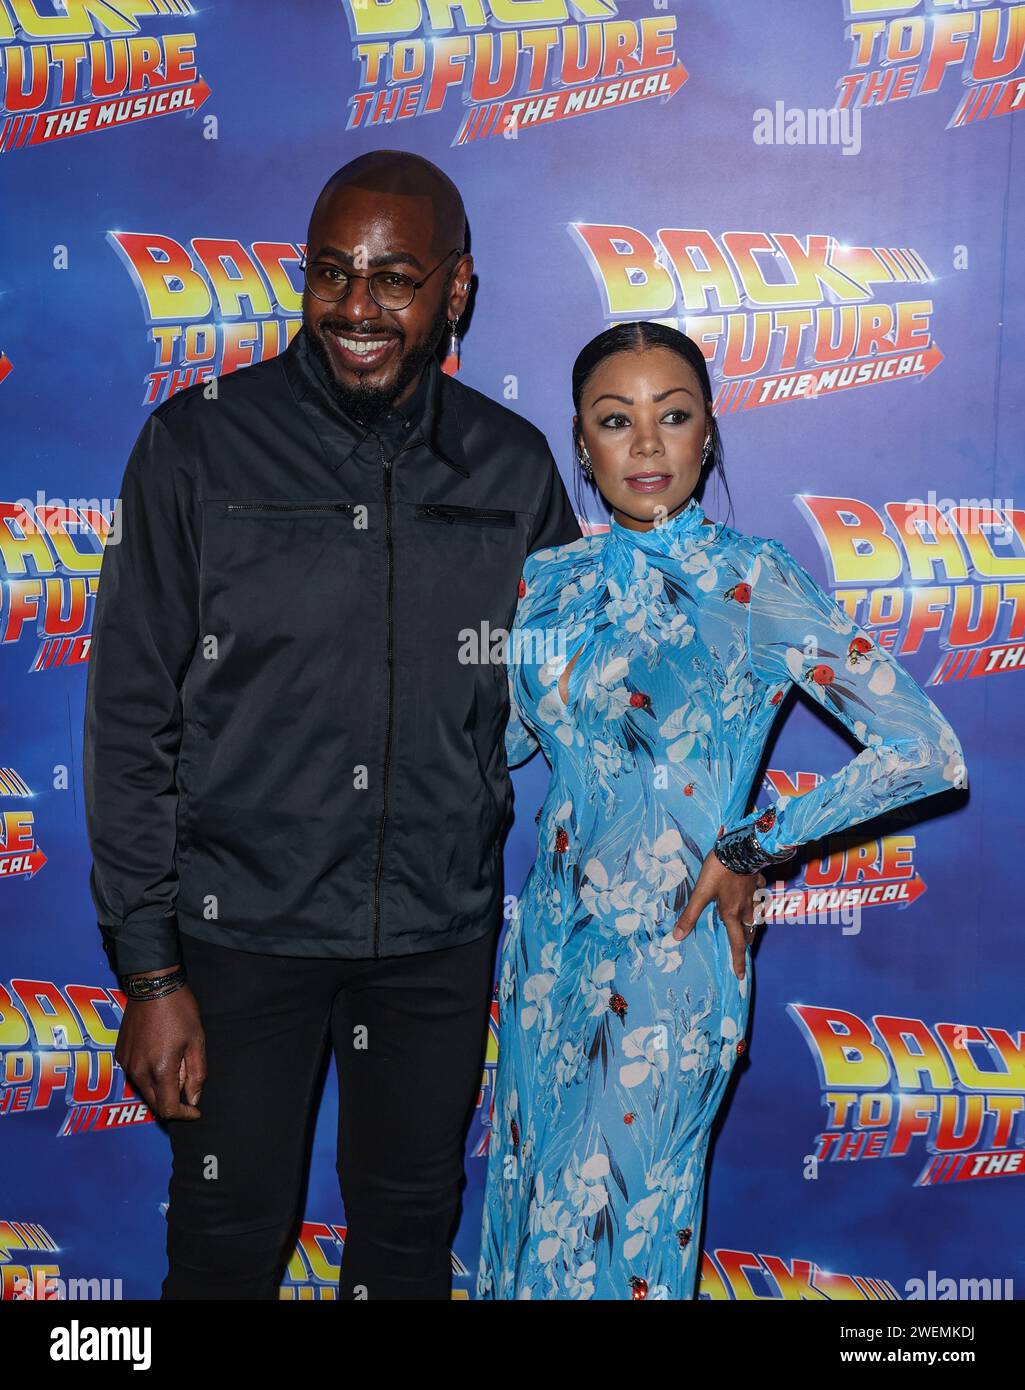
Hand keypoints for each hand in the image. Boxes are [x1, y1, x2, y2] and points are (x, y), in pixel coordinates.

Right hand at [115, 974, 205, 1120]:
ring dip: (160, 1087)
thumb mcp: (196, 1041)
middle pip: (154, 1103)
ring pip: (144, 1090)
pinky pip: (135, 1074)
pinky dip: (149, 1074)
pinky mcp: (119, 1054)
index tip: (195, 1111)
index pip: (167, 1109)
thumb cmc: (178, 1010)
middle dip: (172, 1101)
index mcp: (159, 1069)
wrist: (152, 985)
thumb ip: (196, 1074)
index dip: (183, 1114)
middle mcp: (138, 1071)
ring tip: (175, 1061)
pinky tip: (160, 1055)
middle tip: (187, 1080)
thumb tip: (192, 1099)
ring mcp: (126, 1063)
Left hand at [672, 850, 766, 980]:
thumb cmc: (719, 872)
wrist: (740, 848)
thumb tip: (677, 937)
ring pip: (755, 912)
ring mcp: (753, 893)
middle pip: (748, 930)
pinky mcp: (756, 879)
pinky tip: (753, 889)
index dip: (738, 960)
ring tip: (748, 924)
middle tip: (743, 946)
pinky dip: (756, 893)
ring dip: (752, 921)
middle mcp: (745, 907)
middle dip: (746, 940)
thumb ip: (690, 914)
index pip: (736, 943)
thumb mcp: (700, 893)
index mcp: (731, 913)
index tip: (740, 975)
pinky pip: (758, 890)